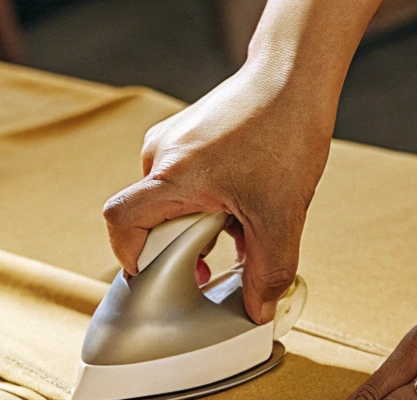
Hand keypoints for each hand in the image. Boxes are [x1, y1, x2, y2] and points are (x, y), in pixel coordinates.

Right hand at [102, 67, 331, 324]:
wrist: (295, 74)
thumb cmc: (284, 130)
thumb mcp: (282, 213)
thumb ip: (269, 268)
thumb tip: (259, 308)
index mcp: (172, 175)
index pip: (120, 221)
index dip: (128, 256)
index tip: (153, 276)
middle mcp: (162, 155)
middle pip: (148, 218)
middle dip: (178, 247)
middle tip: (210, 260)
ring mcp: (173, 141)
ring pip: (170, 200)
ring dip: (196, 225)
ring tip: (235, 230)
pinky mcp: (189, 134)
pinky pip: (184, 180)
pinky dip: (206, 202)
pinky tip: (241, 206)